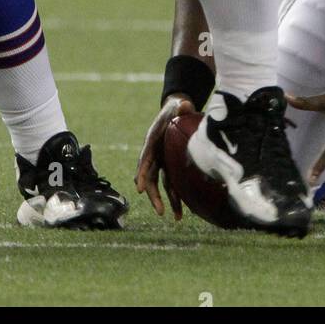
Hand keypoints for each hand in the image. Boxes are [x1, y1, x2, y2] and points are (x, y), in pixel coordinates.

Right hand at [135, 95, 195, 218]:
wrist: (177, 109)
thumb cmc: (177, 108)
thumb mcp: (179, 105)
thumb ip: (182, 107)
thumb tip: (185, 105)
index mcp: (153, 140)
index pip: (145, 158)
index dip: (142, 173)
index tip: (139, 188)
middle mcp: (155, 153)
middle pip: (150, 177)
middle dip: (153, 195)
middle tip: (160, 211)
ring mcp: (162, 160)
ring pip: (161, 184)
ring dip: (166, 201)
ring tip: (176, 218)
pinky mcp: (170, 164)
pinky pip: (171, 183)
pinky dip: (176, 196)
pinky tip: (183, 211)